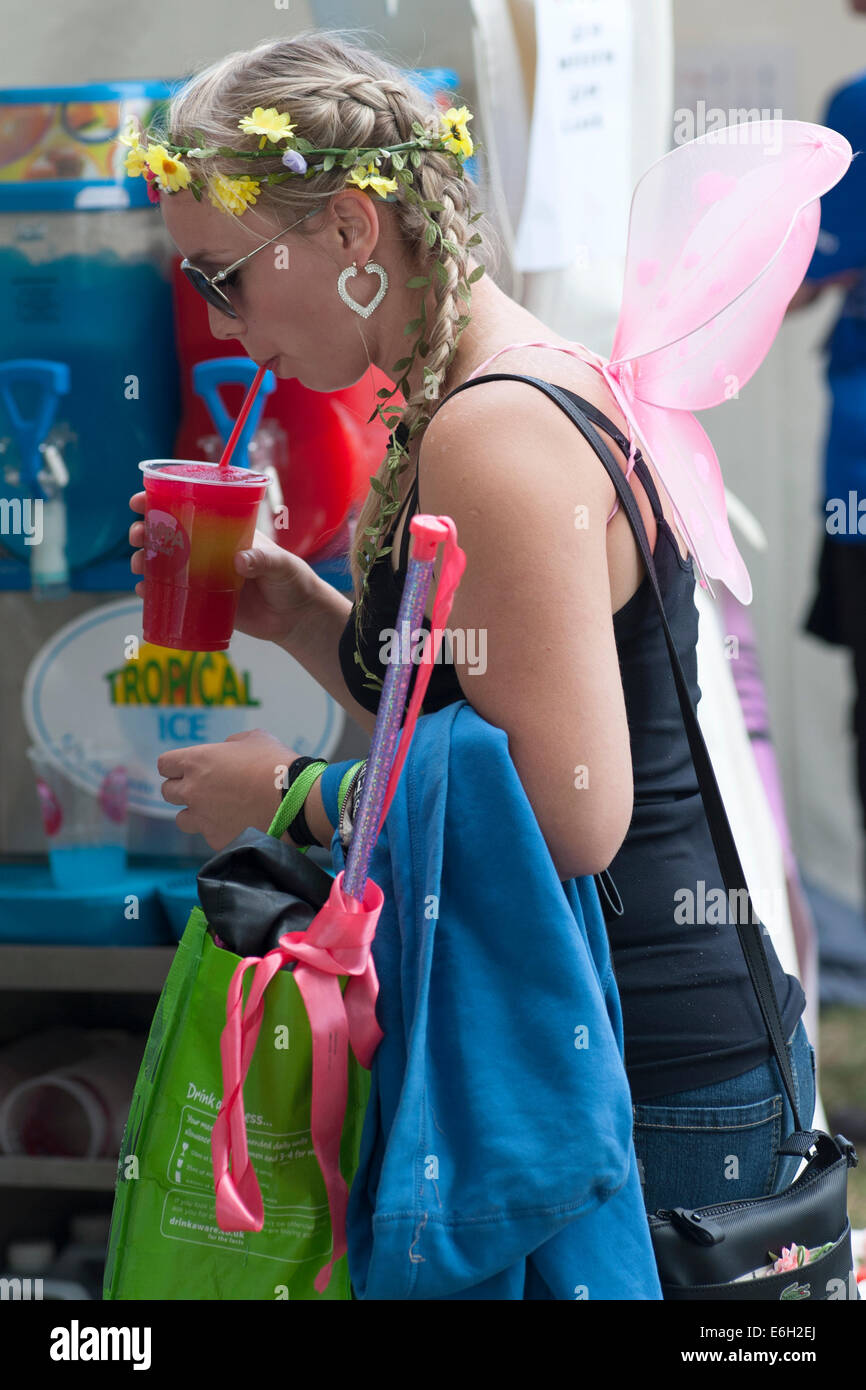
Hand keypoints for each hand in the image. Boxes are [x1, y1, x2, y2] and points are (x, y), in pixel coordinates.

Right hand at [129, 493, 322, 643]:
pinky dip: (154, 591)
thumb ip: (263, 561)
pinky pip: (172, 593)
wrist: (297, 618)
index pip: (190, 508)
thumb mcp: (281, 565)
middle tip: (137, 535)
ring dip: (144, 560)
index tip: (140, 501)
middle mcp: (210, 549)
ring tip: (137, 565)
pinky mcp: (203, 600)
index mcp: (225, 531)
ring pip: (165, 562)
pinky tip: (143, 591)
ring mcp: (204, 575)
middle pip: (169, 534)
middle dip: (144, 531)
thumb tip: (238, 561)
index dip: (161, 500)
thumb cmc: (293, 581)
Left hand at [157, 729, 300, 850]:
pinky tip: (238, 824)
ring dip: (195, 813)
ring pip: (182, 819)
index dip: (176, 765)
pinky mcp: (216, 840)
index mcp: (197, 761)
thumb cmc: (276, 764)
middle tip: (205, 788)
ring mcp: (203, 818)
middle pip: (168, 793)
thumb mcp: (254, 738)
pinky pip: (209, 835)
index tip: (188, 768)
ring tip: (217, 810)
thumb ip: (231, 743)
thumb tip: (226, 750)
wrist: (297, 800)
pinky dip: (219, 830)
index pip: (164, 764)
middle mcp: (192, 791)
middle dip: (183, 789)